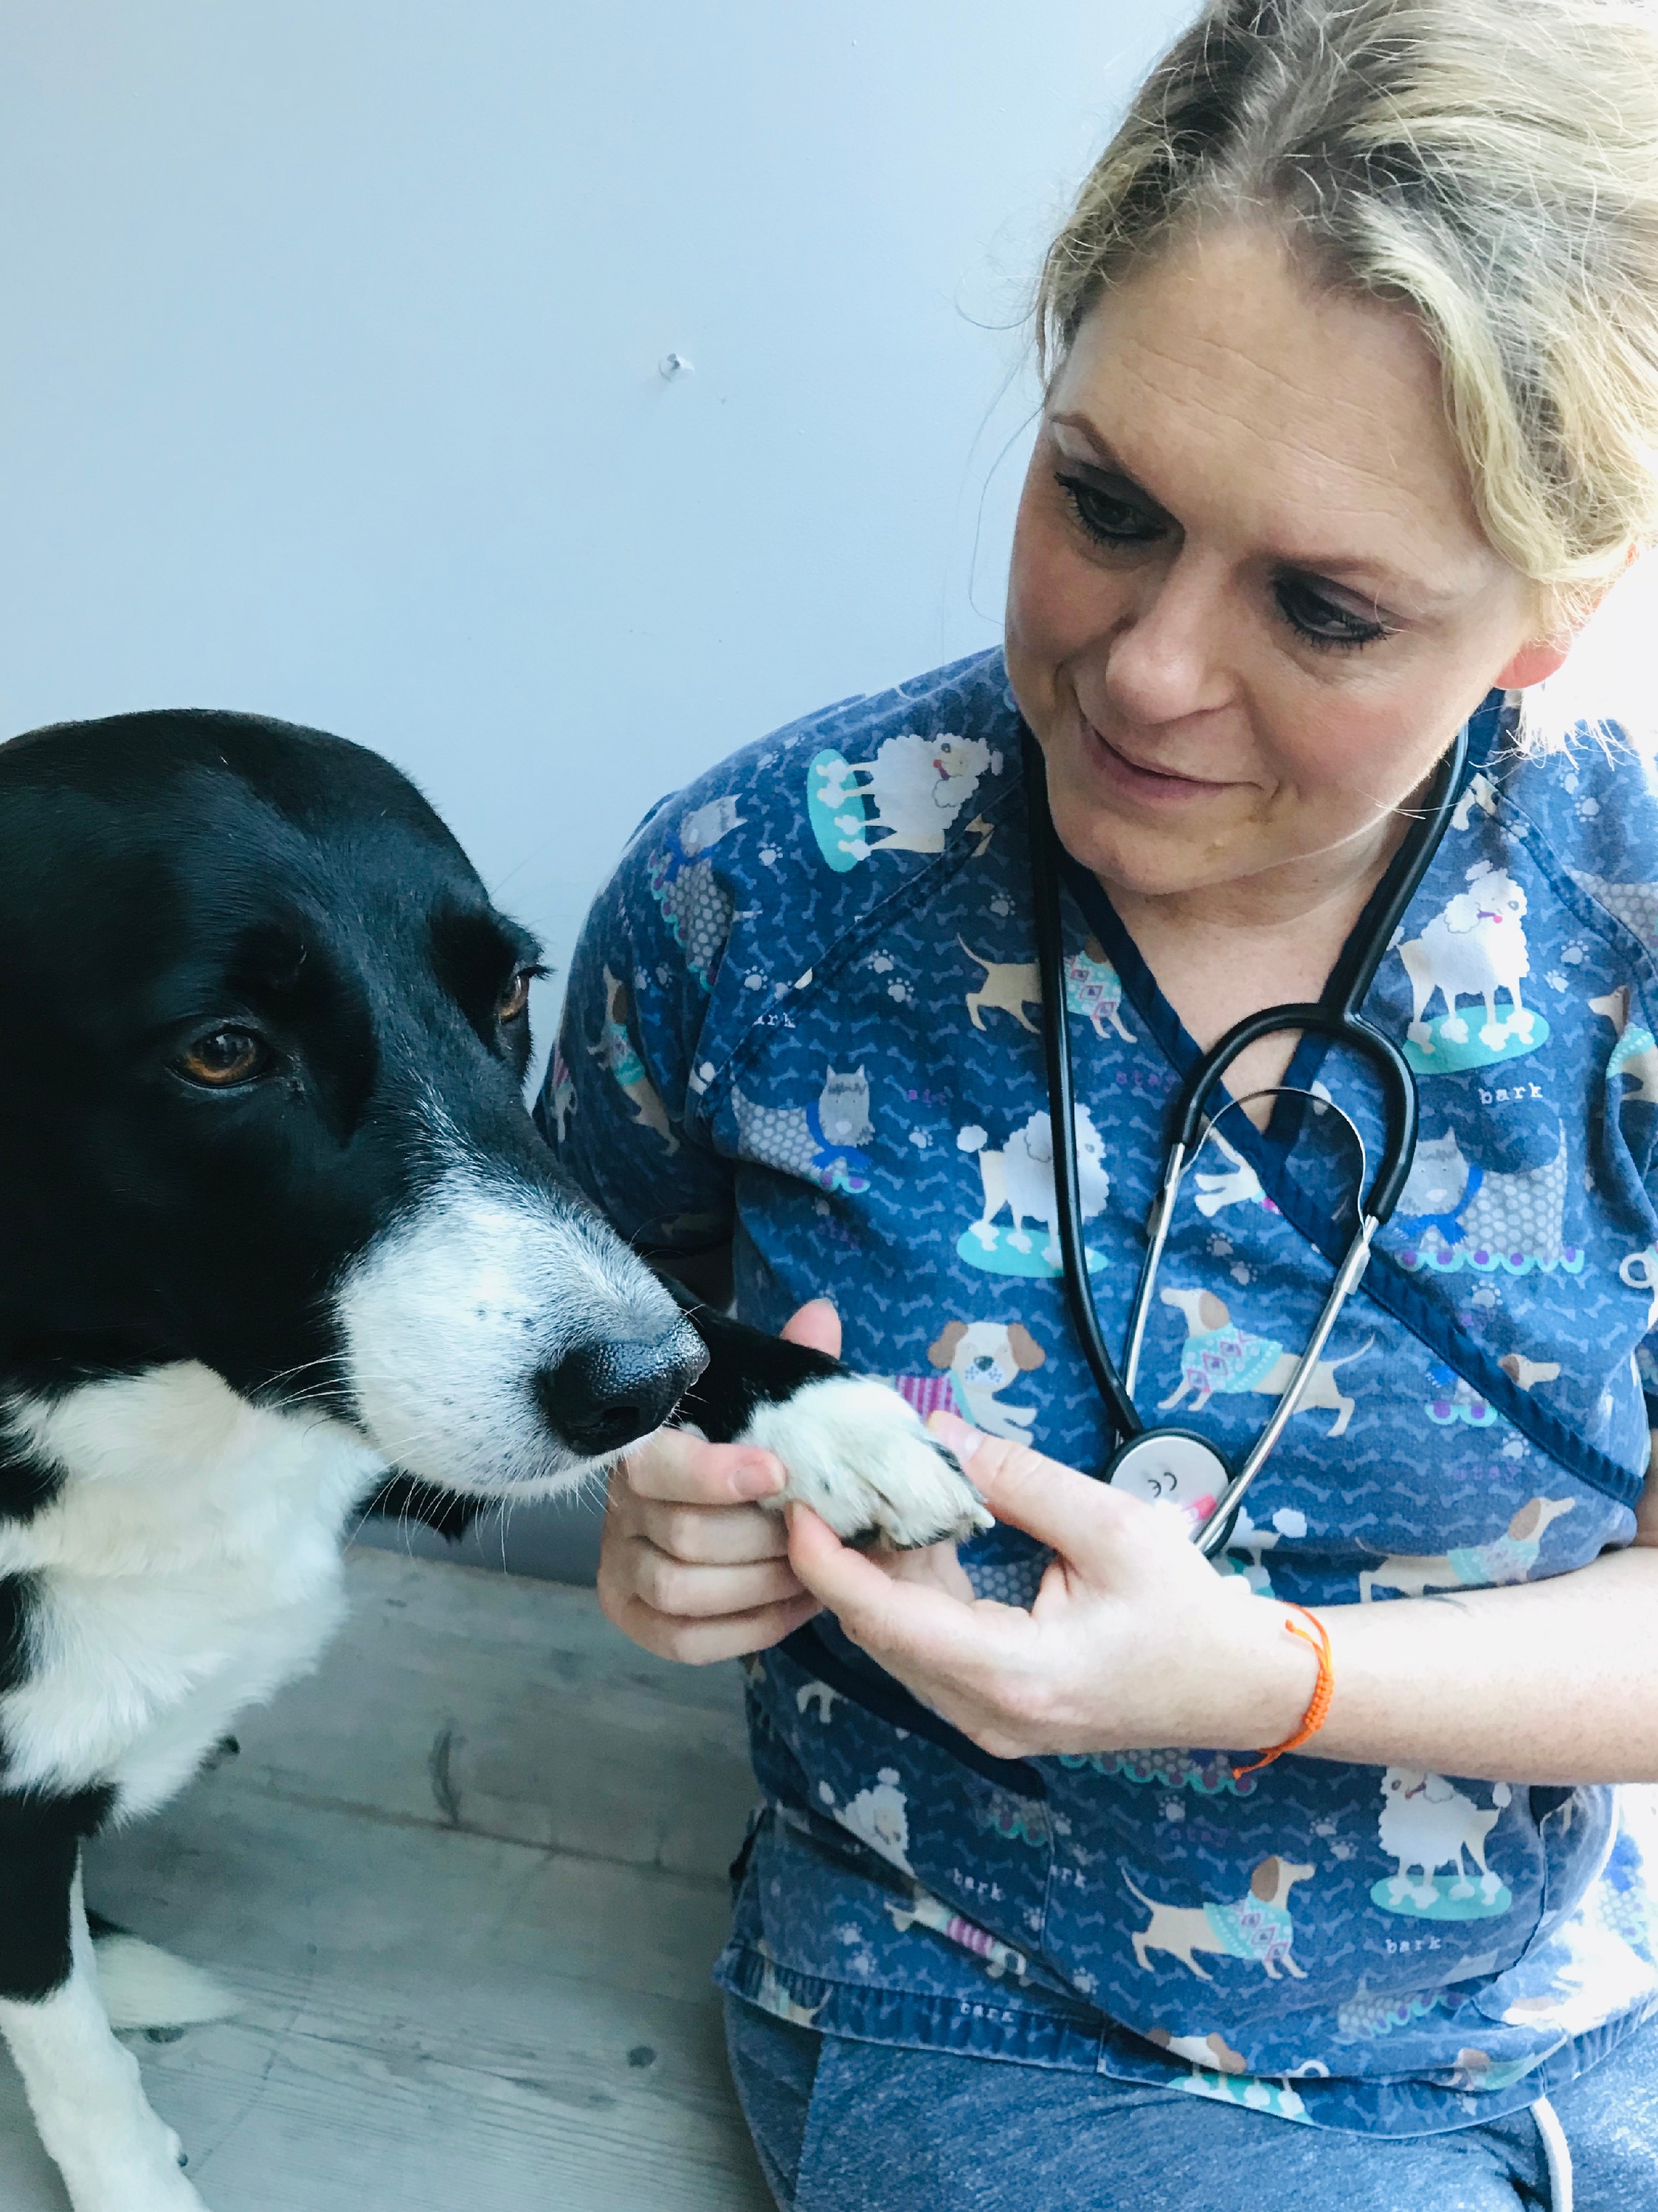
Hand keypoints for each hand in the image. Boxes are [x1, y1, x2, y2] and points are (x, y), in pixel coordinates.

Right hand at [596, 1300, 834, 1663]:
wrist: (722, 1510)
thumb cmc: (746, 1451)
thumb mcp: (770, 1406)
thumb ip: (794, 1365)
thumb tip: (822, 1315)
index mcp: (645, 1447)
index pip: (659, 1463)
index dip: (716, 1472)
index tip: (779, 1470)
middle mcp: (618, 1508)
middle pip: (682, 1535)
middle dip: (763, 1541)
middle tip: (820, 1535)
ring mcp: (619, 1566)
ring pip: (681, 1591)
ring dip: (760, 1587)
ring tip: (814, 1574)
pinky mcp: (633, 1616)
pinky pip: (683, 1640)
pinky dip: (746, 1630)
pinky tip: (793, 1609)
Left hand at [785, 1414, 1316, 1759]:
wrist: (1239, 1685)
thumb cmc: (1187, 1607)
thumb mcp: (1111, 1524)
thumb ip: (1018, 1481)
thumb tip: (937, 1437)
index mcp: (1013, 1673)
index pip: (885, 1620)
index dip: (827, 1563)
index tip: (798, 1506)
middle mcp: (986, 1712)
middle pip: (879, 1632)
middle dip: (849, 1556)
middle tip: (840, 1481)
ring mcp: (988, 1723)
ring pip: (898, 1644)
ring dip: (884, 1573)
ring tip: (889, 1497)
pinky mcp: (996, 1713)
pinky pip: (928, 1652)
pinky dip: (916, 1595)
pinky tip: (933, 1539)